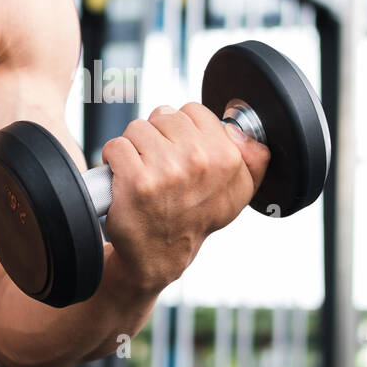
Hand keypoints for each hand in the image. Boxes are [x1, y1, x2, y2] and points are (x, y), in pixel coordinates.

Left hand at [100, 102, 270, 295]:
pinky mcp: (136, 180)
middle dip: (157, 136)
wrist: (160, 255)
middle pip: (163, 115)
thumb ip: (252, 159)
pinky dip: (114, 160)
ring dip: (135, 148)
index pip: (192, 111)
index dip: (180, 131)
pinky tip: (125, 178)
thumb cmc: (193, 219)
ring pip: (137, 128)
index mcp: (226, 158)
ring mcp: (167, 170)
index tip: (179, 152)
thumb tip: (243, 131)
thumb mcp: (237, 193)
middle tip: (160, 165)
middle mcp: (200, 162)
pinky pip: (116, 146)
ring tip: (144, 172)